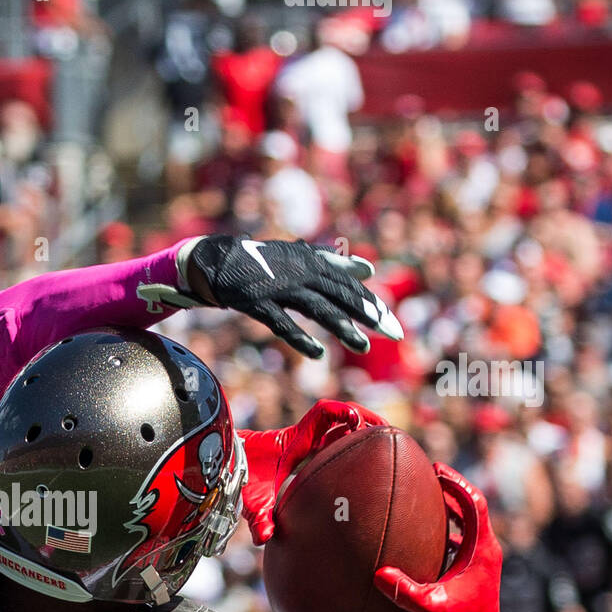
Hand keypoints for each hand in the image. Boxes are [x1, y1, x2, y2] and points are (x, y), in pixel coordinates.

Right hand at [184, 237, 404, 358]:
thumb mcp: (300, 258)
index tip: (393, 323)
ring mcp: (279, 288)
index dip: (373, 304)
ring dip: (342, 328)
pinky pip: (282, 323)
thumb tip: (369, 268)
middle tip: (394, 334)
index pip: (350, 286)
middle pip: (341, 295)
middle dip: (369, 315)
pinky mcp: (257, 302)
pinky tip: (317, 354)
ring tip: (362, 347)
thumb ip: (335, 263)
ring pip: (317, 309)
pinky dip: (299, 338)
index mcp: (312, 263)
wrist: (217, 260)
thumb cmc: (263, 262)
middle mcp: (300, 273)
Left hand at [240, 399, 386, 543]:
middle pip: (338, 415)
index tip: (359, 423)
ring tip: (379, 442)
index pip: (323, 414)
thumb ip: (259, 518)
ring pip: (336, 427)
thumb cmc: (238, 477)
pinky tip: (357, 462)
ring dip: (356, 429)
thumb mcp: (251, 500)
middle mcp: (301, 437)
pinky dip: (344, 444)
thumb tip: (264, 539)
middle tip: (383, 431)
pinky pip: (328, 440)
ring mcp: (302, 442)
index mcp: (294, 440)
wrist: (221, 465)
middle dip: (362, 418)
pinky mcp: (301, 451)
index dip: (344, 412)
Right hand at [373, 464, 503, 611]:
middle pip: (472, 508)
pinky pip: (463, 539)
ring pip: (469, 523)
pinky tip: (425, 531)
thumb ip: (404, 591)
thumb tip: (378, 574)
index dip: (457, 484)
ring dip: (450, 508)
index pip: (474, 505)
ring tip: (426, 496)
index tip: (437, 471)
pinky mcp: (474, 570)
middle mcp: (486, 552)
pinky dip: (448, 528)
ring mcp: (481, 561)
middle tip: (429, 474)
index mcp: (482, 552)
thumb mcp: (429, 609)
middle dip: (451, 490)